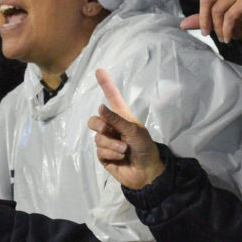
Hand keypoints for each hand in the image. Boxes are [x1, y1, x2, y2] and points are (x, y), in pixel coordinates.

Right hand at [89, 69, 165, 189]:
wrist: (147, 171)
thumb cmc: (145, 147)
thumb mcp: (134, 130)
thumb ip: (116, 119)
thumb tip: (100, 107)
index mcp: (121, 117)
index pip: (112, 98)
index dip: (106, 84)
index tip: (99, 70)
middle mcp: (112, 128)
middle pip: (94, 120)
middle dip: (100, 125)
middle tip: (109, 130)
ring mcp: (106, 142)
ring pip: (98, 138)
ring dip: (112, 144)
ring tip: (125, 149)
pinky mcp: (104, 156)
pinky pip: (100, 151)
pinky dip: (111, 153)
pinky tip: (121, 158)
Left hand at [181, 0, 241, 41]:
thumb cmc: (240, 25)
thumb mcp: (218, 24)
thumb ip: (202, 21)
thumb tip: (182, 24)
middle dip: (203, 19)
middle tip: (206, 33)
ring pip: (217, 10)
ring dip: (217, 28)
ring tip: (223, 37)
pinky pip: (228, 17)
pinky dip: (226, 30)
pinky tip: (228, 37)